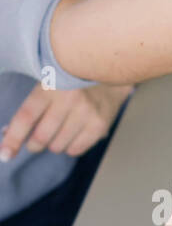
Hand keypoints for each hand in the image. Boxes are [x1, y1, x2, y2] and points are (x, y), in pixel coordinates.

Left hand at [0, 82, 130, 161]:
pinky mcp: (99, 125)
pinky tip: (73, 135)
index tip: (5, 154)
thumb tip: (8, 132)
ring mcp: (86, 114)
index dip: (13, 138)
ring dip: (53, 145)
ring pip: (58, 146)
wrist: (108, 71)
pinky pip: (76, 150)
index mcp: (50, 87)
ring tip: (60, 132)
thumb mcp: (48, 84)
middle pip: (42, 137)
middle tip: (34, 143)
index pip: (26, 117)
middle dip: (33, 145)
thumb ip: (31, 108)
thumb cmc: (70, 80)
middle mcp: (69, 100)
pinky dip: (69, 147)